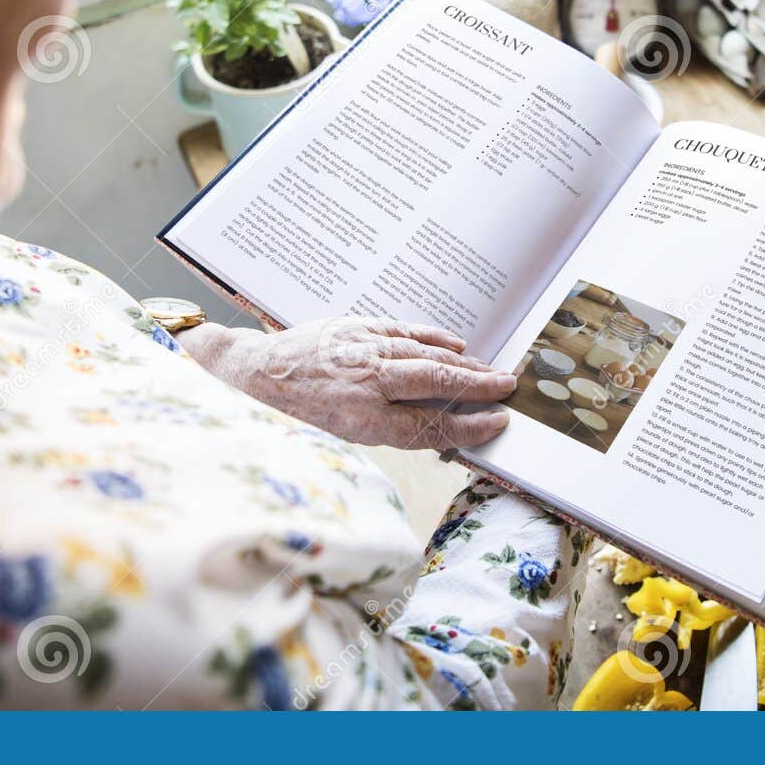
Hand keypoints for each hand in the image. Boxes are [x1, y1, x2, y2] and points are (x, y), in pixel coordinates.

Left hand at [179, 317, 516, 449]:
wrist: (257, 376)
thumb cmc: (299, 416)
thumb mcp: (342, 438)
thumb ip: (393, 432)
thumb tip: (443, 430)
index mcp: (360, 418)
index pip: (428, 426)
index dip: (467, 426)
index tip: (497, 423)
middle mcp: (364, 382)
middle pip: (433, 382)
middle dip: (476, 386)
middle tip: (507, 388)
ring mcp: (362, 349)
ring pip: (424, 353)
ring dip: (463, 363)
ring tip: (491, 370)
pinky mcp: (356, 326)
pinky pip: (405, 330)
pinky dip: (434, 337)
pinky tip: (457, 345)